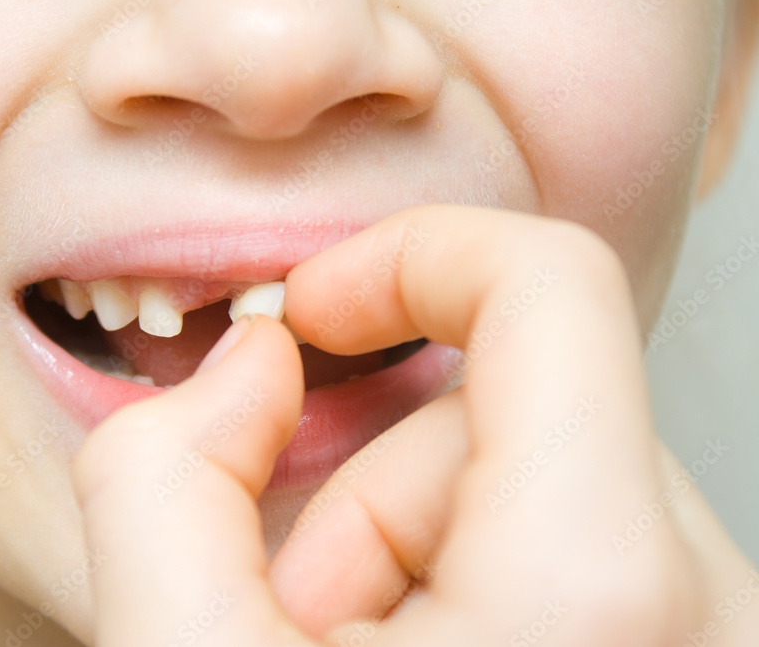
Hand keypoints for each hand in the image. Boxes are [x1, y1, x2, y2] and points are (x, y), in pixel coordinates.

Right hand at [71, 205, 758, 645]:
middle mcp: (705, 610)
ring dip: (419, 552)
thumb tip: (245, 372)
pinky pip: (584, 547)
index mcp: (596, 588)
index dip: (410, 255)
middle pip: (519, 406)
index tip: (318, 310)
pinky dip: (481, 588)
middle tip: (301, 618)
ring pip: (546, 480)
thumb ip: (161, 476)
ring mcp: (709, 635)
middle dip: (377, 492)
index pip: (549, 280)